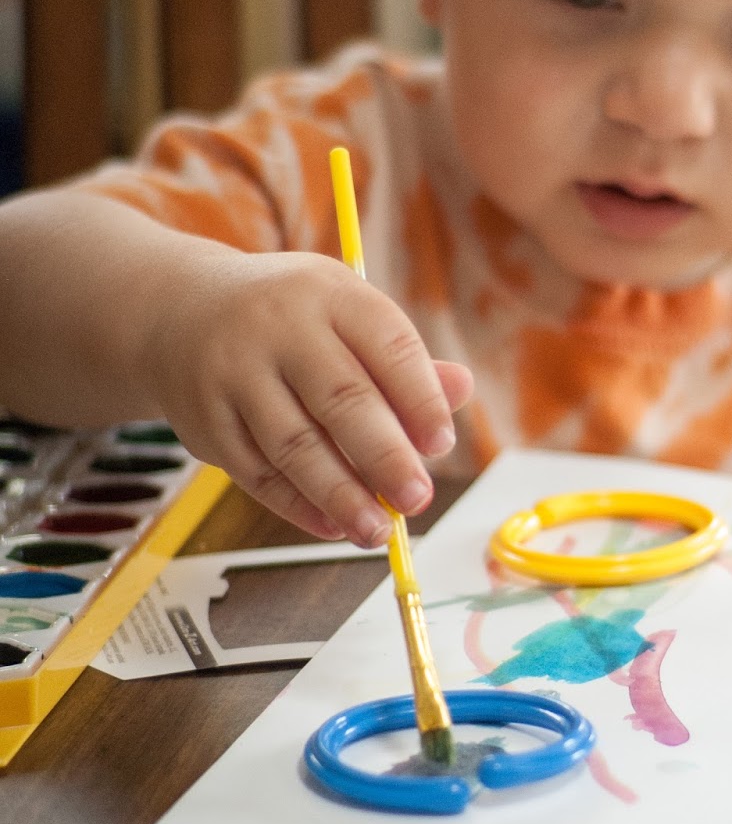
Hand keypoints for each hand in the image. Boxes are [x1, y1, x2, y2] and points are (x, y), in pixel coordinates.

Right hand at [146, 245, 472, 544]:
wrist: (179, 311)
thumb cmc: (288, 320)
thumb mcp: (344, 315)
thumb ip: (402, 360)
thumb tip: (461, 391)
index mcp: (330, 293)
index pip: (387, 345)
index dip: (420, 398)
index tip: (441, 444)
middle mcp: (278, 327)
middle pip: (341, 399)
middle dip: (385, 456)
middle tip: (418, 498)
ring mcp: (235, 374)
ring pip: (295, 445)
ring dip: (342, 495)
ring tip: (379, 530)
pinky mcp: (205, 420)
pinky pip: (257, 473)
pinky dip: (297, 506)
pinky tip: (333, 525)